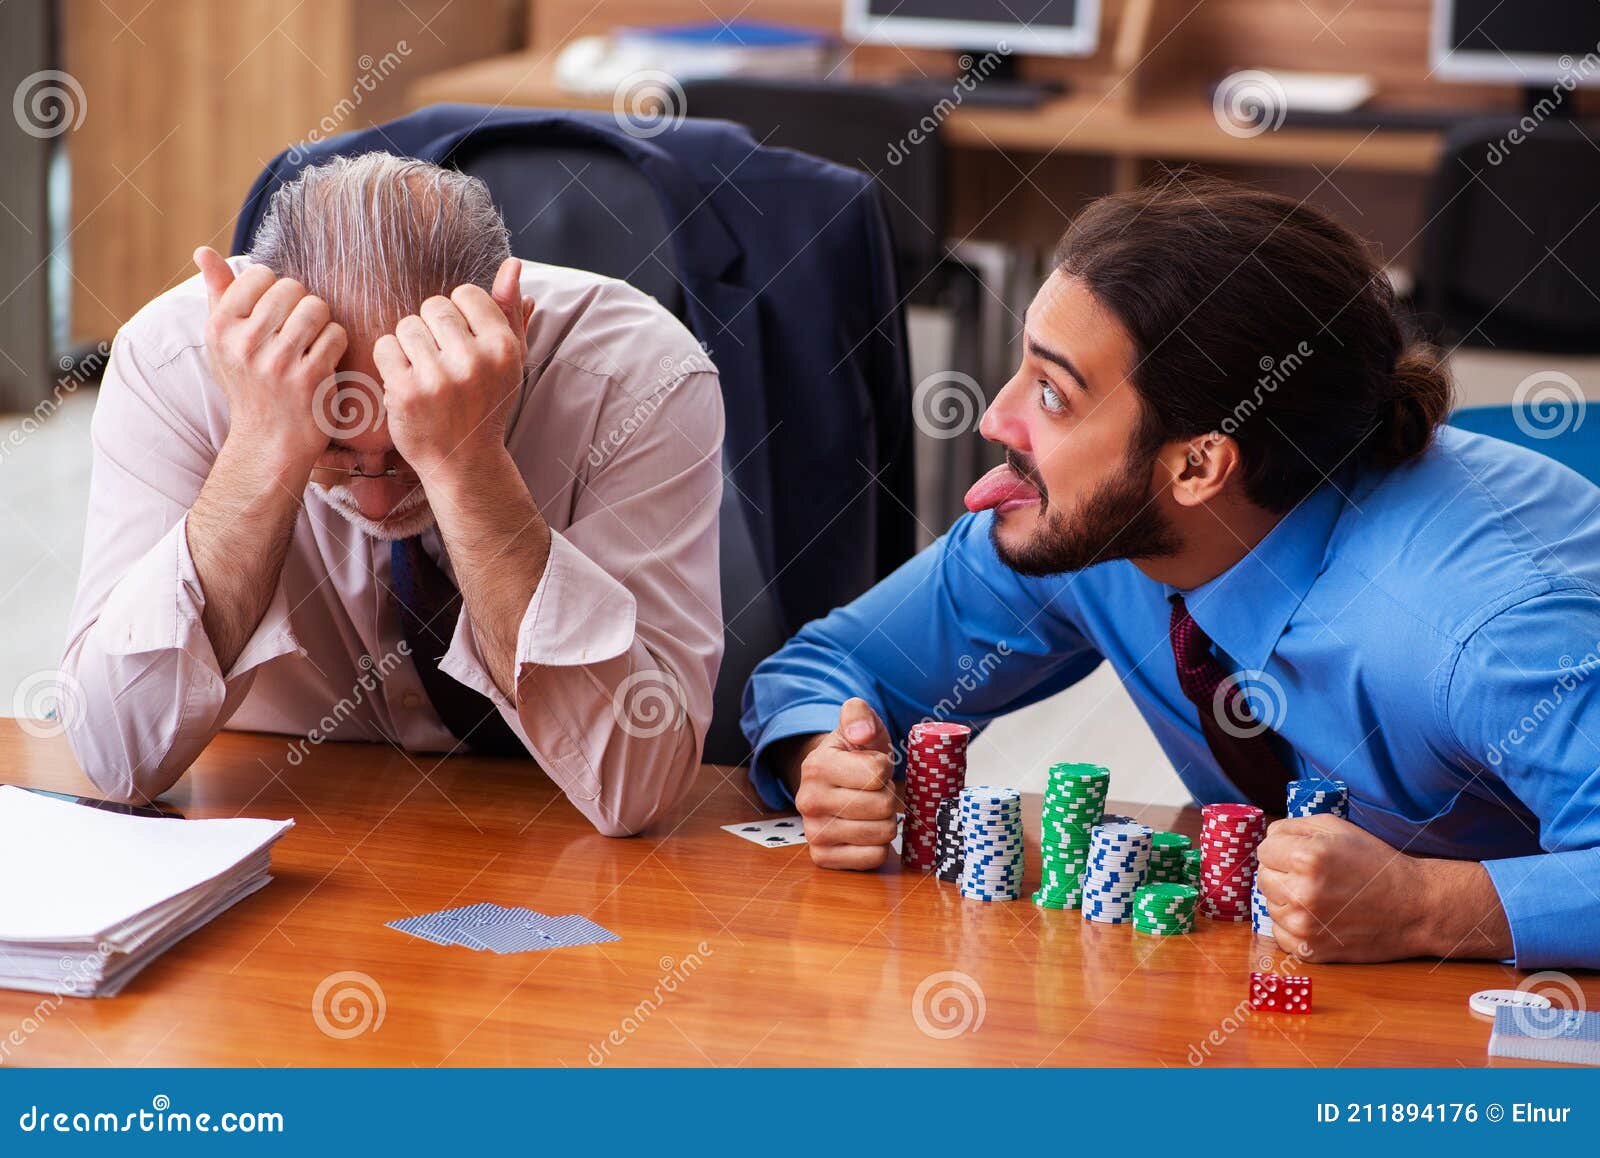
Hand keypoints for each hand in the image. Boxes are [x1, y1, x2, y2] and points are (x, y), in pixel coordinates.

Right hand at [194, 246, 346, 464]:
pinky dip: (336, 343)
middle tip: (298, 328)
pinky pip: (336, 335)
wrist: (269, 441)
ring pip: (317, 308)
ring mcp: (278, 363)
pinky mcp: (309, 379)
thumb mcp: (223, 341)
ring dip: (321, 322)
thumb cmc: (249, 383)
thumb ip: (217, 293)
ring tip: (311, 341)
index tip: (274, 313)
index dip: (276, 289)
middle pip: (292, 288)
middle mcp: (244, 344)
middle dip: (302, 302)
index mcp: (220, 328)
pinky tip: (324, 359)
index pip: (261, 275)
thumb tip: (202, 251)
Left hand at [373, 256, 532, 477]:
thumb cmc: (486, 405)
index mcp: (502, 348)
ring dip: (409, 345)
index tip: (462, 344)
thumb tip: (513, 265)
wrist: (464, 462)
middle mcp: (474, 361)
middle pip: (433, 306)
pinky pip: (385, 347)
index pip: (465, 294)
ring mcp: (438, 378)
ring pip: (406, 325)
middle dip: (431, 328)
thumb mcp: (509, 361)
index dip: (458, 316)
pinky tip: (405, 382)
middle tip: (441, 360)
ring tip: (424, 371)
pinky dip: (390, 362)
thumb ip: (509, 311)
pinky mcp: (405, 392)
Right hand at [793, 699, 899, 869]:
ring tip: (869, 810)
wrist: (833, 782)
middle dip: (887, 797)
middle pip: (882, 806)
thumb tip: (861, 733)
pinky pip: (874, 857)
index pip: (877, 773)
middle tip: (873, 791)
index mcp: (817, 766)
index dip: (884, 768)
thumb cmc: (854, 754)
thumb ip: (859, 714)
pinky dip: (878, 846)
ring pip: (882, 834)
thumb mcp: (858, 724)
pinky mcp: (824, 858)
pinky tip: (865, 832)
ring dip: (885, 822)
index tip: (872, 765)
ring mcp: (814, 833)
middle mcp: (809, 802)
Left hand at [1256, 813, 1442, 962]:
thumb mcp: (1337, 829)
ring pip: (1270, 905)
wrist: (1413, 907)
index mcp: (1306, 858)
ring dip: (1287, 899)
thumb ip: (1293, 827)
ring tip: (1320, 896)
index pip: (1264, 850)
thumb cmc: (1375, 864)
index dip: (1282, 850)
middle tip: (1313, 876)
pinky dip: (1293, 926)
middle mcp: (1301, 893)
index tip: (1302, 855)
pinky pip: (1280, 933)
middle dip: (1282, 873)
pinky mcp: (1309, 950)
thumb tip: (1267, 837)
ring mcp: (1304, 926)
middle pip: (1263, 878)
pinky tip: (1320, 917)